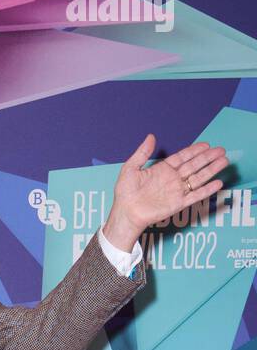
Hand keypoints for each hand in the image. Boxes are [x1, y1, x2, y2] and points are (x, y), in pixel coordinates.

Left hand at [104, 133, 228, 248]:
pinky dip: (206, 190)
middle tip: (221, 150)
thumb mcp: (131, 168)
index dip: (194, 151)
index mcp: (162, 170)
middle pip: (194, 166)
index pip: (182, 157)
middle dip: (208, 158)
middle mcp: (172, 179)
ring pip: (198, 178)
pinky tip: (217, 183)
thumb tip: (151, 136)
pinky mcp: (178, 204)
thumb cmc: (125, 193)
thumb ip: (142, 153)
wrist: (125, 213)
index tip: (206, 144)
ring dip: (211, 170)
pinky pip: (195, 196)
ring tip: (224, 161)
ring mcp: (176, 191)